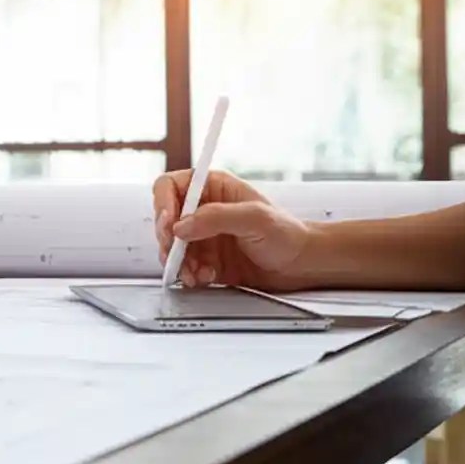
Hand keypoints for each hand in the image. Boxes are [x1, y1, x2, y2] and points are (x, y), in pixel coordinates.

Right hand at [152, 170, 315, 290]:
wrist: (301, 265)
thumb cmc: (287, 233)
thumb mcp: (254, 218)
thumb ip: (216, 217)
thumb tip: (181, 226)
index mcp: (212, 188)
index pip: (170, 187)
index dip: (163, 203)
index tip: (169, 224)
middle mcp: (202, 210)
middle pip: (165, 219)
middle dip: (168, 239)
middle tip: (177, 253)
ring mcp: (202, 237)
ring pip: (170, 246)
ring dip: (178, 261)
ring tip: (195, 271)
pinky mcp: (205, 260)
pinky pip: (183, 266)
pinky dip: (189, 274)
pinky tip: (206, 277)